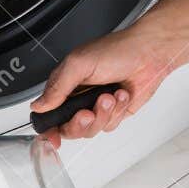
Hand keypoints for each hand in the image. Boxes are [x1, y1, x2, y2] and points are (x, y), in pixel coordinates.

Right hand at [31, 23, 173, 145]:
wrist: (150, 53)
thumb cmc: (117, 50)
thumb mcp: (79, 64)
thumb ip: (57, 87)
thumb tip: (38, 105)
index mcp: (66, 85)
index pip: (49, 114)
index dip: (49, 129)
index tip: (52, 137)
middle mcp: (80, 98)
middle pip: (70, 128)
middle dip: (80, 123)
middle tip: (87, 112)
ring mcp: (98, 107)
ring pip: (92, 129)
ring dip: (103, 113)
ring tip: (110, 95)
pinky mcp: (115, 112)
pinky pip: (110, 125)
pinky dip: (117, 111)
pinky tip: (122, 94)